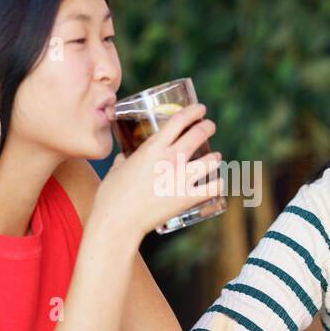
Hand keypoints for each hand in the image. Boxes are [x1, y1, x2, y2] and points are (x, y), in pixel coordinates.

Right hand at [94, 102, 222, 238]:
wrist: (117, 221)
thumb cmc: (111, 195)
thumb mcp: (117, 168)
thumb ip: (125, 159)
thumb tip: (126, 156)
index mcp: (153, 147)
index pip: (179, 120)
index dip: (193, 111)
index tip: (200, 109)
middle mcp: (171, 159)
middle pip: (199, 134)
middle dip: (208, 127)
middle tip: (209, 126)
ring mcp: (181, 179)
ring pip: (212, 160)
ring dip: (215, 157)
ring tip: (215, 158)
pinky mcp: (187, 198)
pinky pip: (214, 188)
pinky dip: (218, 184)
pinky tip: (218, 183)